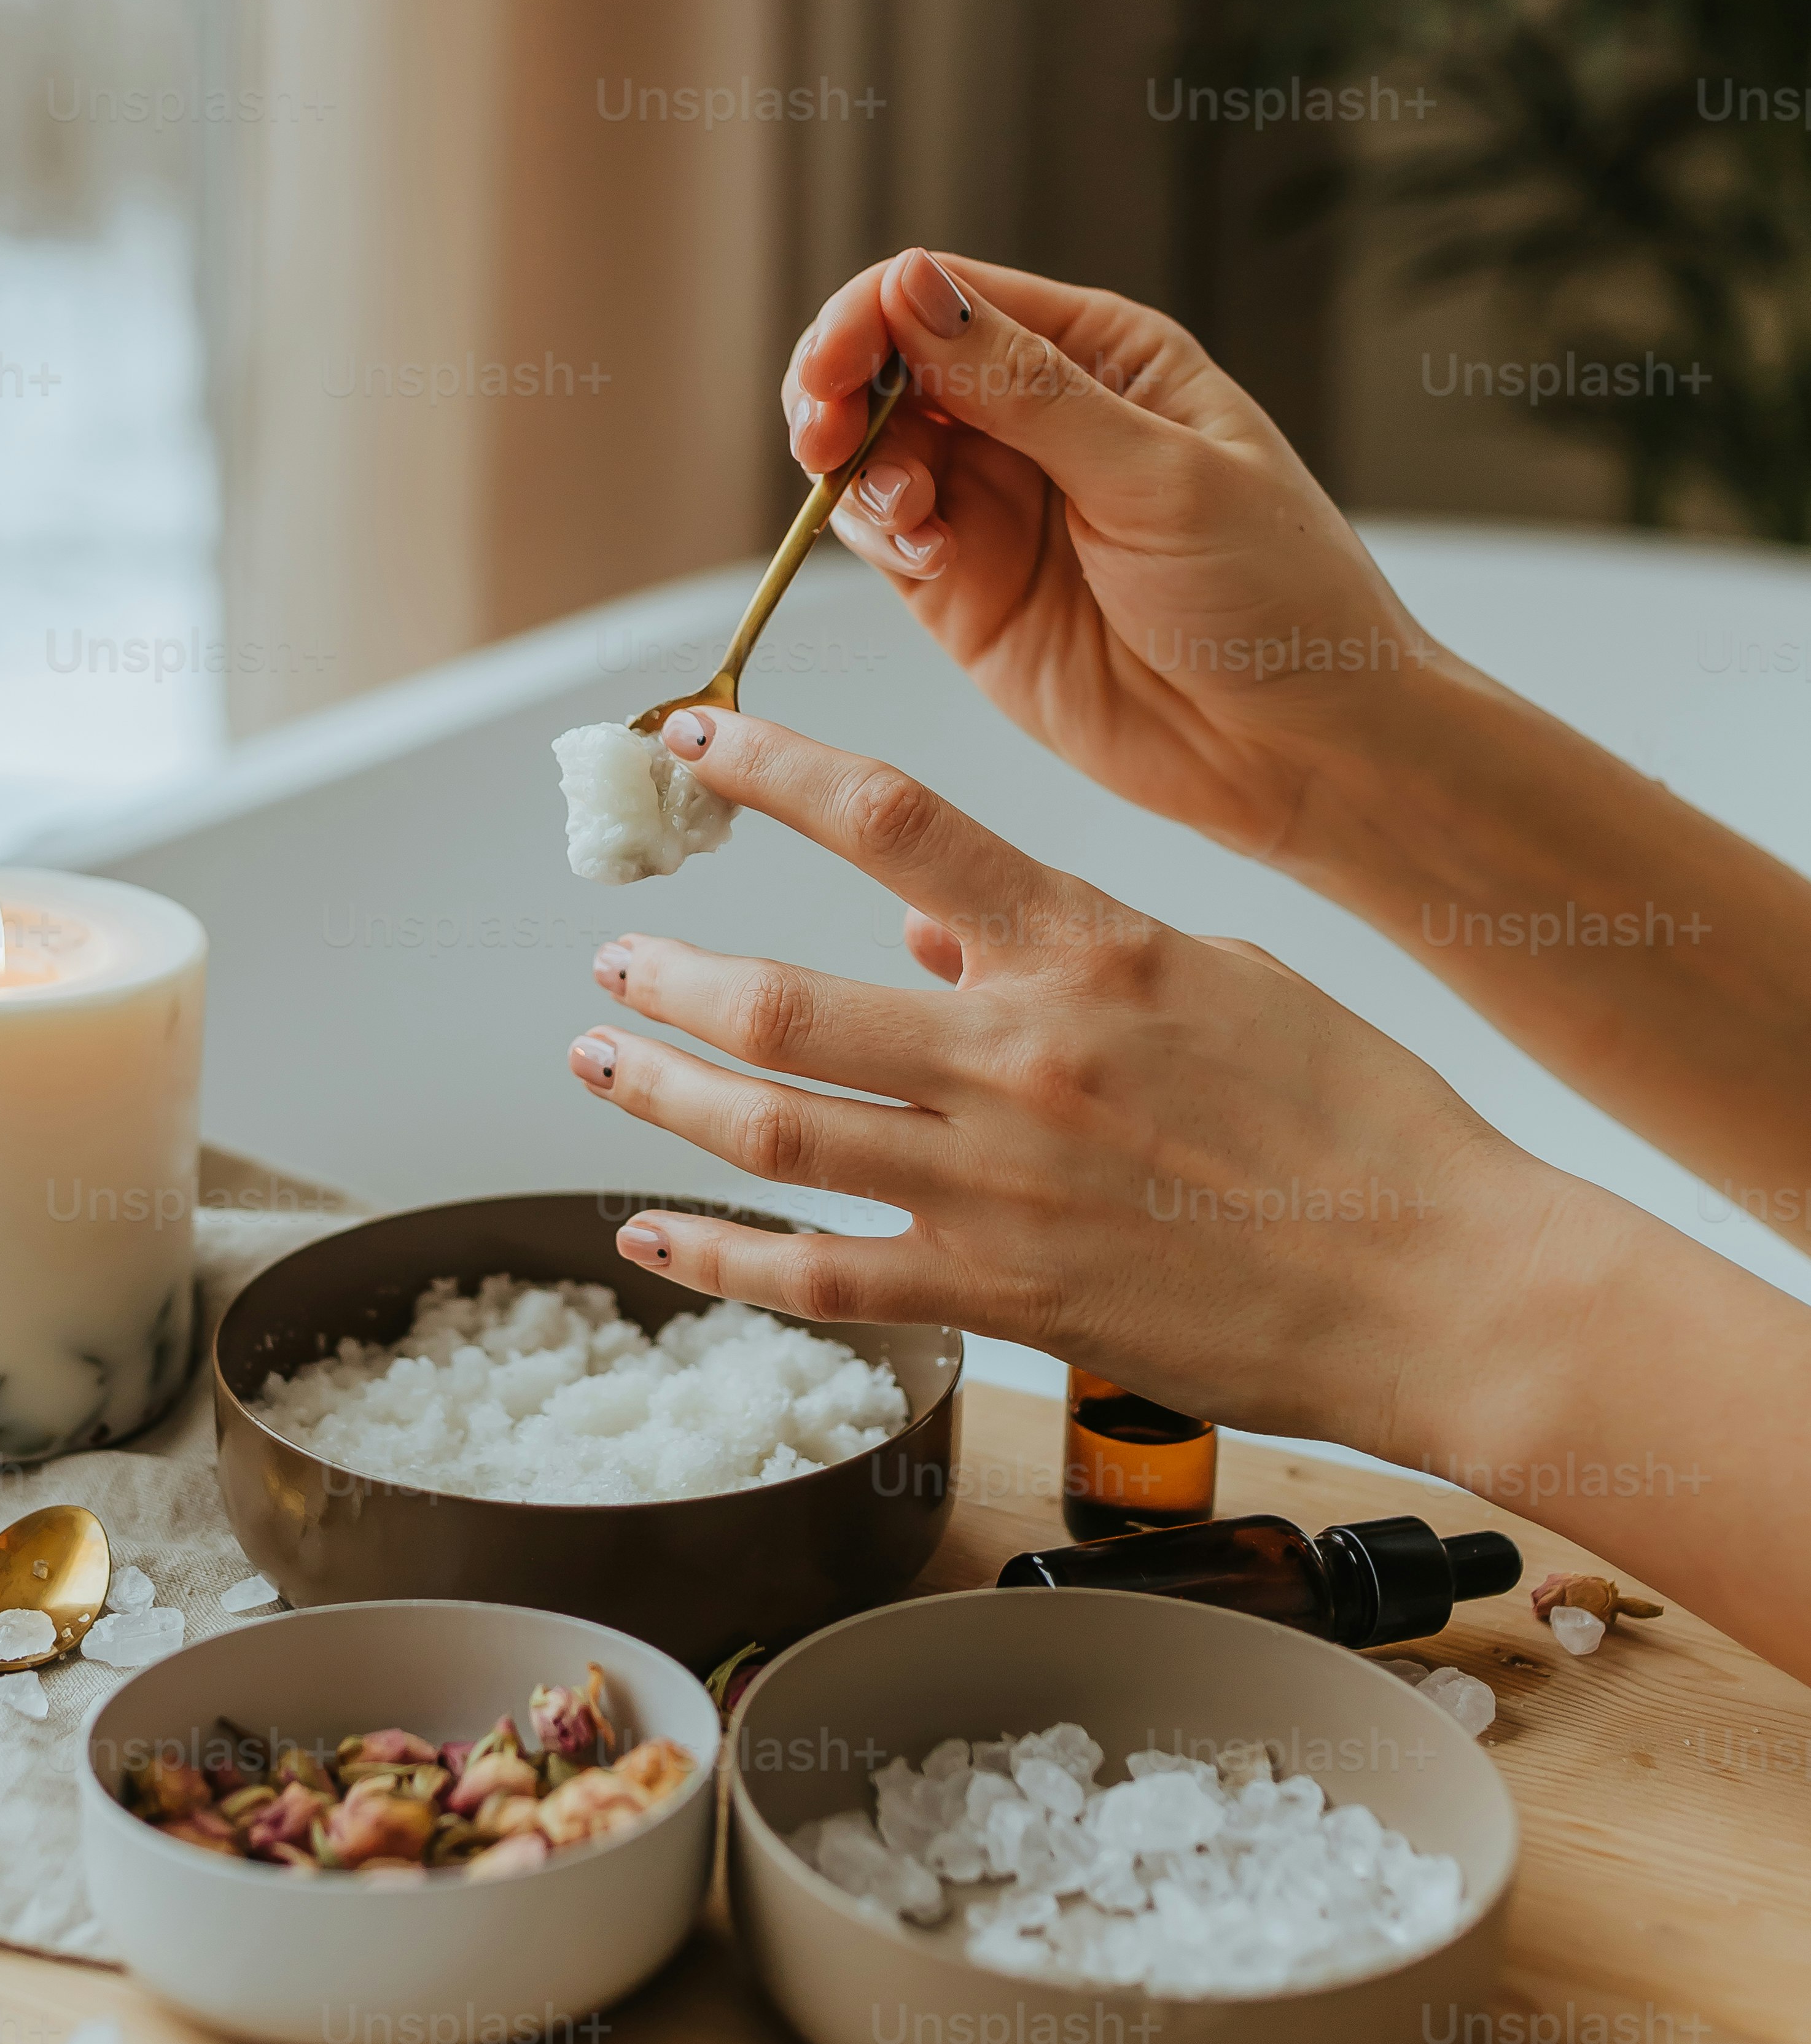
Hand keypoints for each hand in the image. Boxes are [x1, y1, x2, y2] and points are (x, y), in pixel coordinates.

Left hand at [563, 714, 1541, 1453]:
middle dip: (672, 969)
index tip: (696, 741)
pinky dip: (718, 1255)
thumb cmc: (1362, 1121)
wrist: (1444, 1284)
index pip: (893, 825)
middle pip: (786, 1000)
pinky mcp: (1005, 1302)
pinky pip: (821, 1278)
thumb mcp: (1222, 980)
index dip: (774, 769)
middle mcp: (1024, 1061)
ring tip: (599, 1058)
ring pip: (774, 1135)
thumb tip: (933, 929)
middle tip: (613, 953)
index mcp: (1089, 951)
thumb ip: (1067, 948)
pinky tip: (652, 1230)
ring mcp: (1003, 1190)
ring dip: (659, 1093)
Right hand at [787, 249, 1431, 865]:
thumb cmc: (1275, 596)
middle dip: (840, 387)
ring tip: (913, 515)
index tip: (836, 369)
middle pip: (890, 363)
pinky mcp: (968, 590)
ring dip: (859, 467)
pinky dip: (877, 532)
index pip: (948, 296)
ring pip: (873, 449)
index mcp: (1101, 354)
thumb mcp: (1159, 475)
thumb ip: (1025, 386)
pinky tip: (927, 553)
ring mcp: (997, 504)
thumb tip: (912, 284)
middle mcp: (1038, 416)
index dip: (873, 318)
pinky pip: (884, 535)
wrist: (1304, 749)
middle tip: (824, 434)